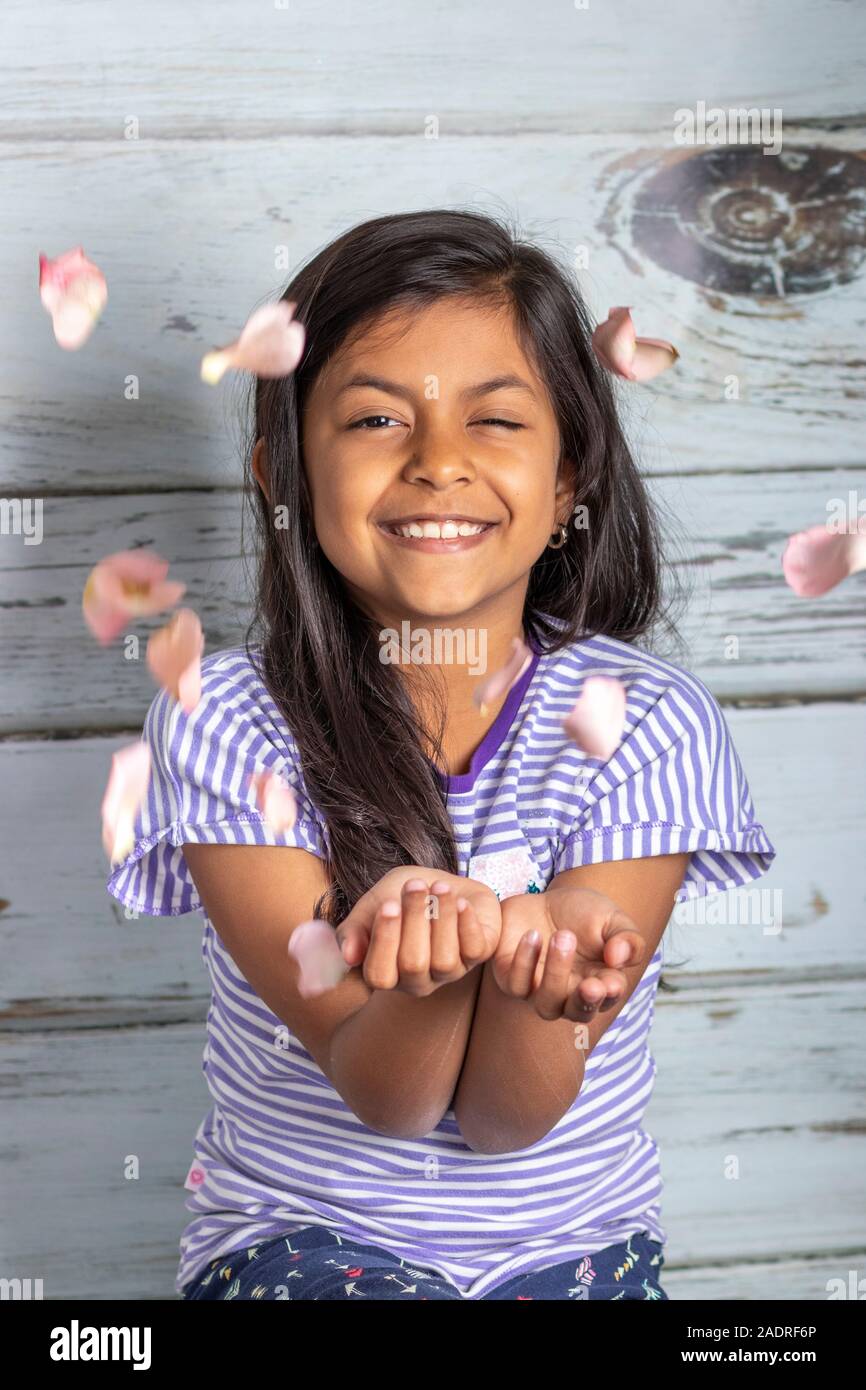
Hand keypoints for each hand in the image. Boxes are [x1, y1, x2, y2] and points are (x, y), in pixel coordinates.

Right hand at [335, 866, 501, 997]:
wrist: (441, 882)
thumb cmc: (402, 896)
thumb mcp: (374, 903)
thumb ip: (355, 929)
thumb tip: (348, 956)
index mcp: (388, 972)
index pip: (379, 975)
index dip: (384, 941)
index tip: (388, 904)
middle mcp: (418, 980)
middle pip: (413, 963)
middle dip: (414, 919)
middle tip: (415, 886)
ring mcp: (450, 972)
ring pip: (444, 960)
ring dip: (442, 917)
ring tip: (439, 887)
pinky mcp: (479, 955)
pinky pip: (474, 949)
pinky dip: (467, 923)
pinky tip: (461, 900)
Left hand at [491, 886, 643, 1021]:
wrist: (545, 899)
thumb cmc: (584, 914)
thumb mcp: (612, 918)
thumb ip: (627, 938)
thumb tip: (620, 958)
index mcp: (600, 983)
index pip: (608, 997)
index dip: (610, 993)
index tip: (611, 982)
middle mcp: (570, 994)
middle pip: (578, 1012)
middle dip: (585, 1002)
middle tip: (590, 984)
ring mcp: (540, 991)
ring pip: (547, 1004)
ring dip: (556, 975)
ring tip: (563, 936)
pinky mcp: (513, 980)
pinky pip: (517, 985)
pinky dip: (524, 963)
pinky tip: (533, 934)